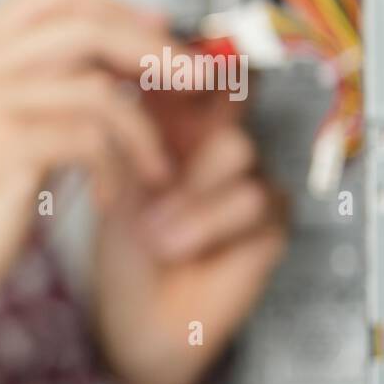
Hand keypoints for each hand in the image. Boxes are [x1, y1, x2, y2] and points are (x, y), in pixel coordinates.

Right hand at [0, 0, 176, 352]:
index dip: (117, 5)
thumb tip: (147, 31)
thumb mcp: (14, 116)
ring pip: (98, 90)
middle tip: (195, 82)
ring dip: (144, 133)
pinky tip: (110, 197)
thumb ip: (60, 75)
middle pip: (86, 26)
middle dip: (153, 53)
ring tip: (153, 167)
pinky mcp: (2, 149)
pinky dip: (116, 171)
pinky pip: (90, 141)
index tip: (160, 32)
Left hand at [93, 87, 286, 383]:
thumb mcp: (113, 179)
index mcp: (180, 127)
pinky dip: (206, 224)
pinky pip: (254, 198)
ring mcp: (248, 181)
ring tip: (149, 231)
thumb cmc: (122, 250)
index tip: (142, 86)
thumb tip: (118, 65)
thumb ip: (124, 125)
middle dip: (177, 132)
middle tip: (145, 168)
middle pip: (224, 98)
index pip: (192, 74)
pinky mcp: (270, 221)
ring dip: (185, 192)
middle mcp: (217, 146)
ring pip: (236, 148)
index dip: (173, 73)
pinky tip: (172, 247)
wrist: (136, 318)